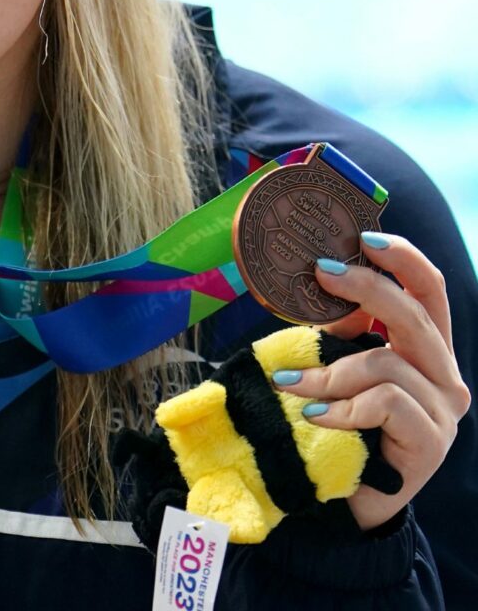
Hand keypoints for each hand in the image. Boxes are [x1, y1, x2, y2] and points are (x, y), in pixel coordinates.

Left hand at [276, 233, 470, 530]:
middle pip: (414, 314)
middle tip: (321, 272)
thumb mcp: (342, 364)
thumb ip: (344, 329)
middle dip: (365, 286)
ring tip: (289, 381)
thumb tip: (318, 282)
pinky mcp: (432, 441)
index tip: (362, 236)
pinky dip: (342, 406)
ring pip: (387, 363)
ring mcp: (444, 409)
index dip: (402, 257)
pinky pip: (384, 404)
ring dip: (328, 370)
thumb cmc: (344, 421)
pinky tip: (315, 416)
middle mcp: (445, 373)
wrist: (352, 496)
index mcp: (427, 346)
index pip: (430, 289)